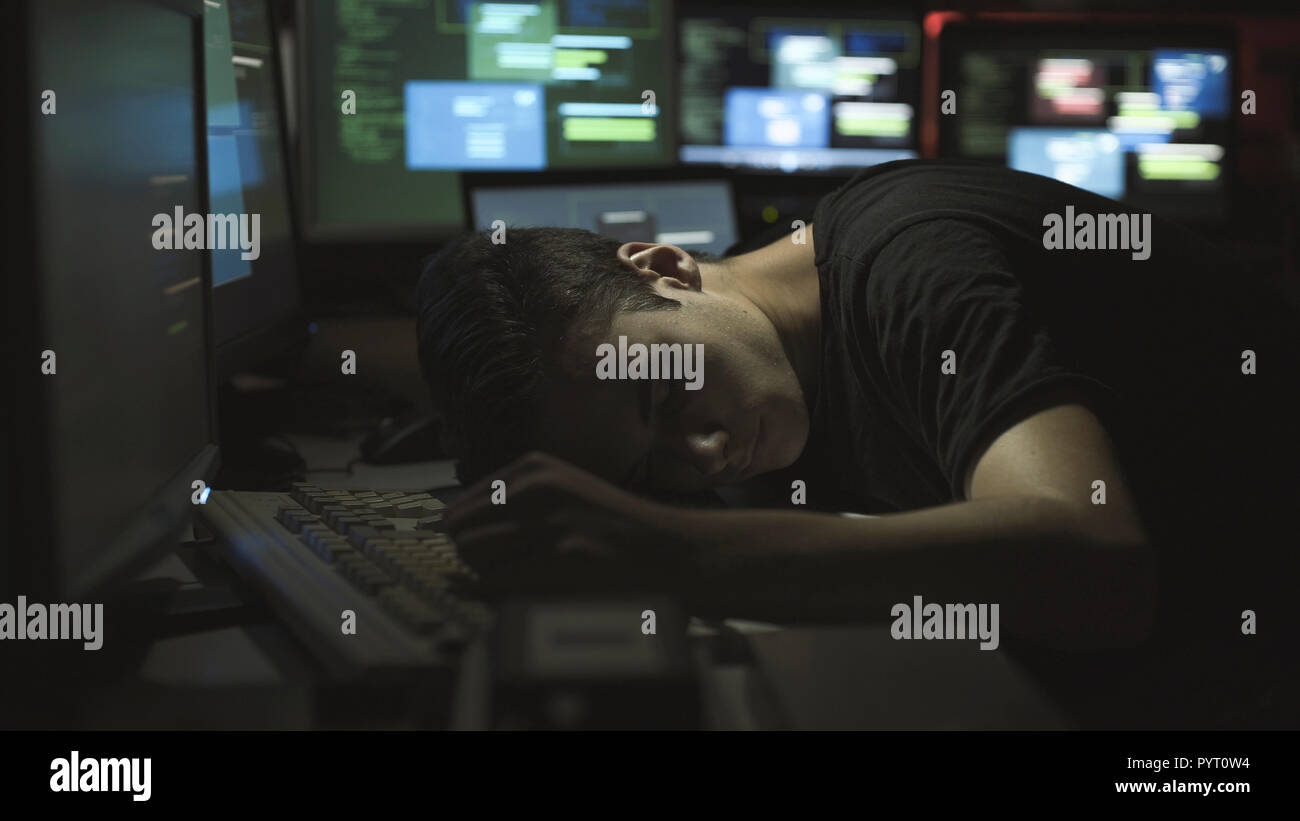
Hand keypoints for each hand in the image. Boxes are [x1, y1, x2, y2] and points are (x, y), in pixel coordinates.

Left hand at [443, 451, 701, 593]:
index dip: (469, 539)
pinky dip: (513, 597)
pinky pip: (504, 586)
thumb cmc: (617, 528)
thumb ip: (512, 501)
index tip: (487, 556)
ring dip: (494, 580)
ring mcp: (550, 522)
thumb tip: (453, 529)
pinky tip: (545, 592)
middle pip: (460, 534)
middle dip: (476, 560)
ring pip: (477, 562)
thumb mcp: (563, 490)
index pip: (459, 508)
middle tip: (513, 572)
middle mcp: (537, 488)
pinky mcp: (563, 559)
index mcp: (533, 468)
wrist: (676, 551)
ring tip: (533, 581)